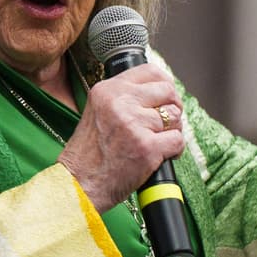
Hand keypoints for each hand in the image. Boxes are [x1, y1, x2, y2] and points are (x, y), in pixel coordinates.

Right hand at [58, 62, 186, 211]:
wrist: (79, 184)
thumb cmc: (89, 154)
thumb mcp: (98, 112)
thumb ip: (123, 99)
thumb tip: (161, 91)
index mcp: (107, 90)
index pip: (150, 71)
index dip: (164, 84)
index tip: (165, 98)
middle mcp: (119, 102)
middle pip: (168, 92)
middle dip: (172, 109)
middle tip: (162, 124)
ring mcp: (134, 124)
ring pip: (175, 118)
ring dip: (171, 132)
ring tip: (154, 143)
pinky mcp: (147, 147)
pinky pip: (178, 140)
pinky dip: (174, 151)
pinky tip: (158, 156)